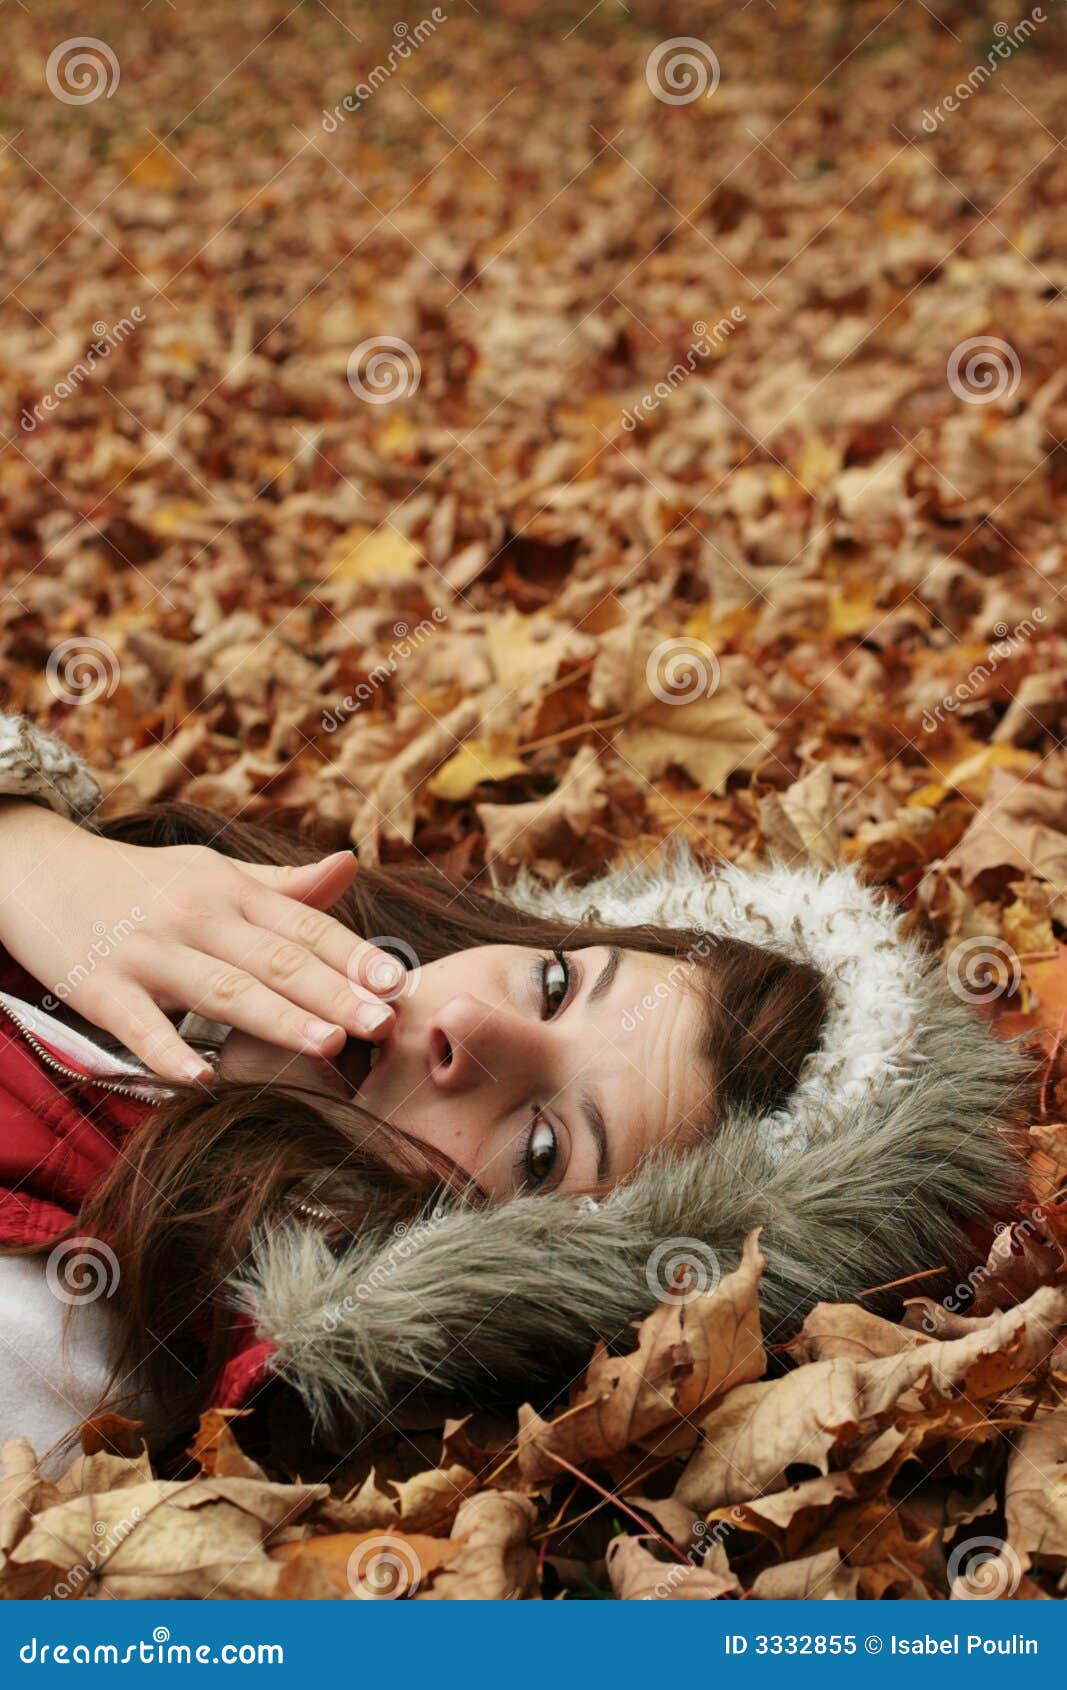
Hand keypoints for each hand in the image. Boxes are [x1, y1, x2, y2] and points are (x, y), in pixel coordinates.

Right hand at [0, 801, 404, 1081]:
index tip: (399, 984)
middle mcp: (197, 917)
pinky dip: (167, 1052)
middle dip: (333, 993)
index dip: (354, 955)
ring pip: (222, 988)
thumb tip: (350, 866)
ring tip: (329, 1044)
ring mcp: (149, 952)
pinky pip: (138, 1025)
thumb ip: (282, 884)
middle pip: (276, 958)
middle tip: (384, 1023)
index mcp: (231, 891)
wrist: (36, 867)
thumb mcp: (212, 870)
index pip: (305, 924)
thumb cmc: (139, 880)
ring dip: (277, 1017)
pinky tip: (201, 1080)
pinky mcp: (99, 986)